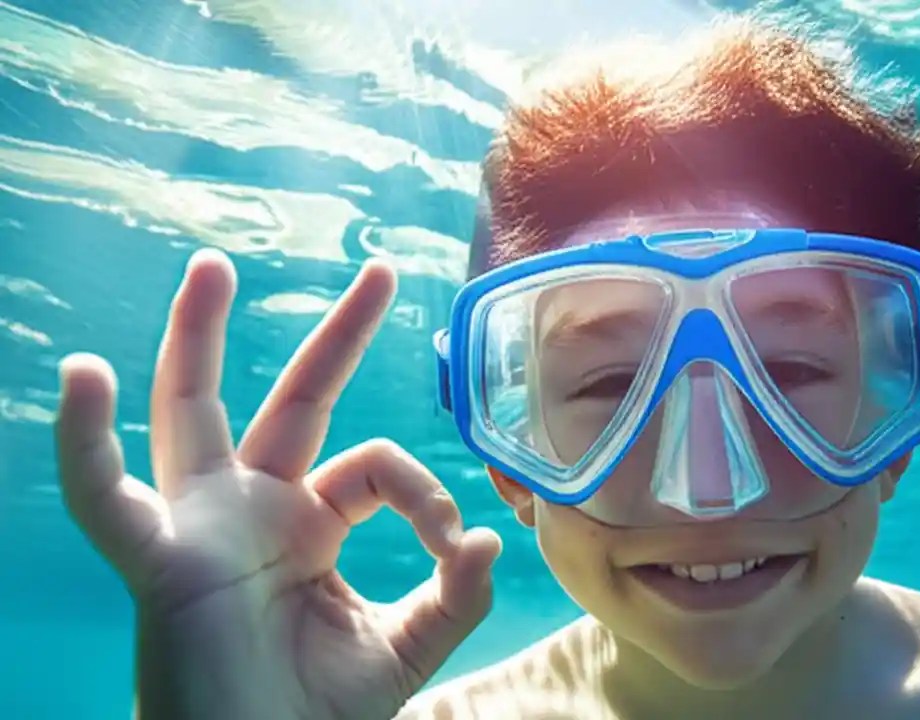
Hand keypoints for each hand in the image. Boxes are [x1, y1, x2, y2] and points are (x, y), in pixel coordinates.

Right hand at [55, 249, 500, 719]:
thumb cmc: (319, 714)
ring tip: (212, 268)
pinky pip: (105, 499)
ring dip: (197, 339)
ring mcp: (205, 526)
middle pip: (296, 398)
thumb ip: (454, 597)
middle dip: (338, 337)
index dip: (423, 493)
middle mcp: (257, 509)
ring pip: (194, 412)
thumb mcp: (406, 649)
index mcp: (313, 524)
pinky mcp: (162, 561)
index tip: (457, 545)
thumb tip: (492, 538)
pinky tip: (84, 377)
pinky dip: (85, 444)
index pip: (374, 467)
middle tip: (382, 271)